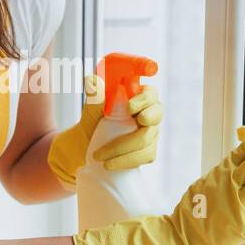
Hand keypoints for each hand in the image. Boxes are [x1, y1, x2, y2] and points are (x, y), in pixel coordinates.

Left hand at [48, 73, 162, 188]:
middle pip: (157, 114)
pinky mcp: (148, 151)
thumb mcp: (91, 107)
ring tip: (99, 155)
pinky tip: (109, 164)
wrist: (88, 145)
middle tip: (132, 122)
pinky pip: (144, 156)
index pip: (150, 93)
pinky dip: (125, 161)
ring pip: (146, 140)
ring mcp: (152, 132)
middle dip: (146, 118)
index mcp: (138, 96)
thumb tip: (94, 81)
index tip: (129, 106)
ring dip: (122, 148)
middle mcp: (149, 112)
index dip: (145, 98)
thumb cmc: (94, 120)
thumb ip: (95, 95)